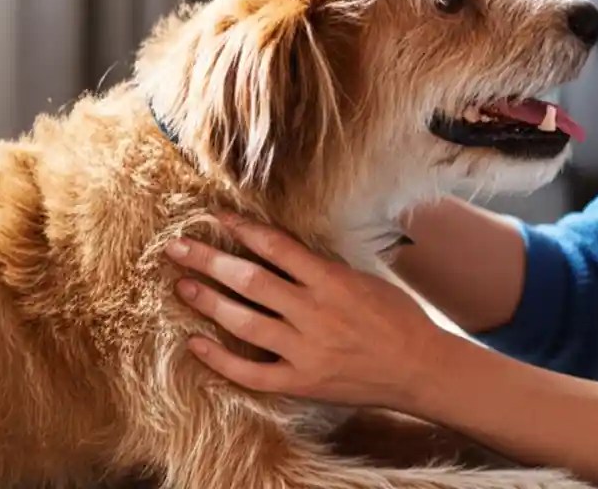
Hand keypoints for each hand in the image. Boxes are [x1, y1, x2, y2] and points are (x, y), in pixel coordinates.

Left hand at [163, 213, 448, 408]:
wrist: (420, 368)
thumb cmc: (397, 318)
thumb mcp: (364, 280)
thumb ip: (322, 268)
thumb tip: (280, 249)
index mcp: (332, 281)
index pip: (276, 247)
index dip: (242, 229)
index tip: (215, 216)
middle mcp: (314, 313)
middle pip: (249, 280)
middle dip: (209, 260)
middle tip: (177, 246)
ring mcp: (305, 350)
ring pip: (244, 323)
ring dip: (208, 302)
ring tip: (183, 285)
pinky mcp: (301, 382)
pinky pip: (250, 372)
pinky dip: (219, 360)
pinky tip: (196, 344)